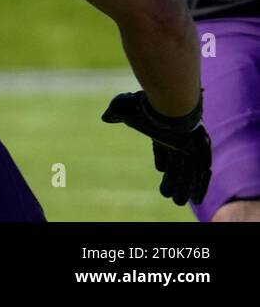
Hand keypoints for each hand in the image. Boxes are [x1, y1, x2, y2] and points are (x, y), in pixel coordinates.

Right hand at [102, 91, 211, 205]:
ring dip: (184, 188)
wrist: (168, 104)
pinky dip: (199, 186)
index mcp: (163, 130)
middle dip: (173, 181)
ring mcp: (191, 146)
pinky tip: (196, 199)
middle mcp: (179, 139)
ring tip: (179, 202)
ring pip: (188, 171)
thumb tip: (105, 118)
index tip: (159, 169)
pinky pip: (200, 173)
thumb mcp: (123, 107)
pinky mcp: (201, 152)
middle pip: (176, 164)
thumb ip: (116, 114)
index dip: (161, 159)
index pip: (163, 148)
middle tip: (170, 197)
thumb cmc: (143, 106)